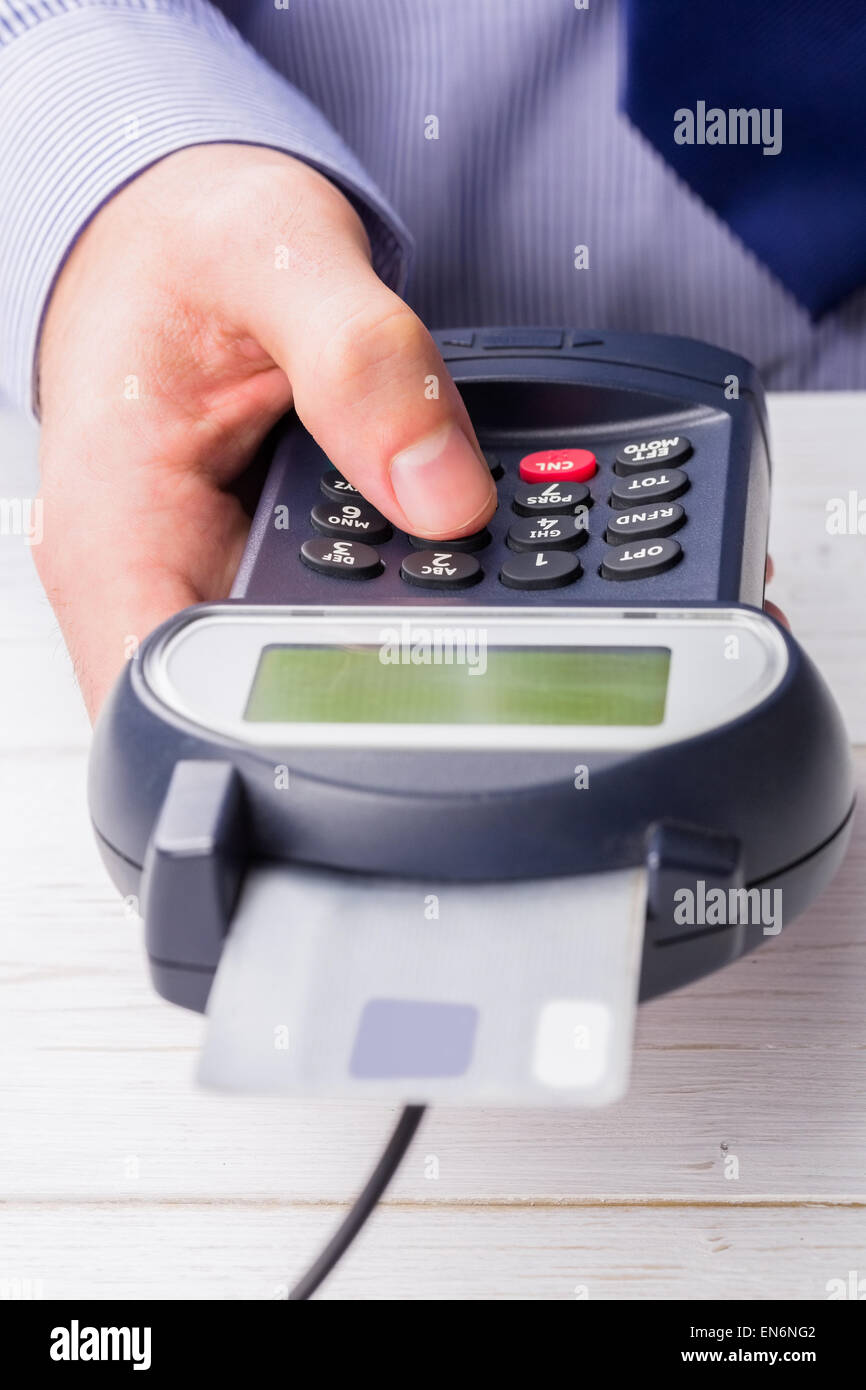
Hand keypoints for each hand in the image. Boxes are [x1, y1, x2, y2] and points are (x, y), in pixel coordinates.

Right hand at [35, 145, 495, 718]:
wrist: (180, 238)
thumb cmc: (185, 242)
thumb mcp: (273, 252)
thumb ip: (359, 359)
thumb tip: (443, 495)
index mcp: (113, 527)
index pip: (164, 697)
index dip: (265, 740)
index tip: (387, 719)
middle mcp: (151, 578)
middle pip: (258, 702)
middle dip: (370, 689)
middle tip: (475, 635)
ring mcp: (208, 582)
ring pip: (307, 667)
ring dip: (395, 644)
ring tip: (476, 591)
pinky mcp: (259, 572)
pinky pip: (334, 614)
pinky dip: (398, 596)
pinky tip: (450, 565)